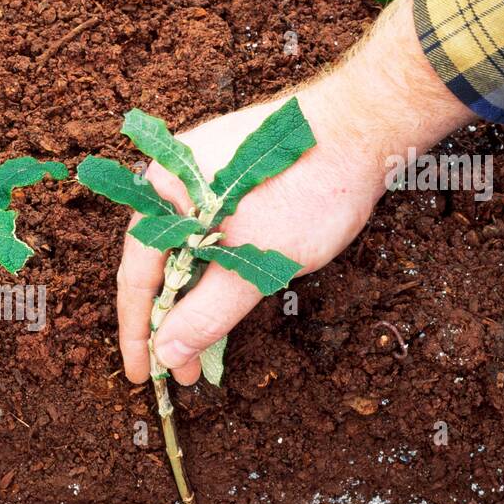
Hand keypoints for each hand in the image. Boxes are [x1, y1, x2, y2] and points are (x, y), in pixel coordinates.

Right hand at [116, 0, 473, 385]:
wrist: (366, 126)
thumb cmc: (310, 189)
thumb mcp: (253, 265)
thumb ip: (205, 315)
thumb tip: (168, 355)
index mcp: (162, 194)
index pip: (137, 279)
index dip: (139, 333)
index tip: (145, 376)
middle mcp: (171, 180)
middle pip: (157, 266)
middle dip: (169, 322)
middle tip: (182, 370)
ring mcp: (199, 173)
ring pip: (184, 250)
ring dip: (193, 298)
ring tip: (205, 341)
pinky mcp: (229, 174)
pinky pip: (206, 231)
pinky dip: (212, 268)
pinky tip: (224, 294)